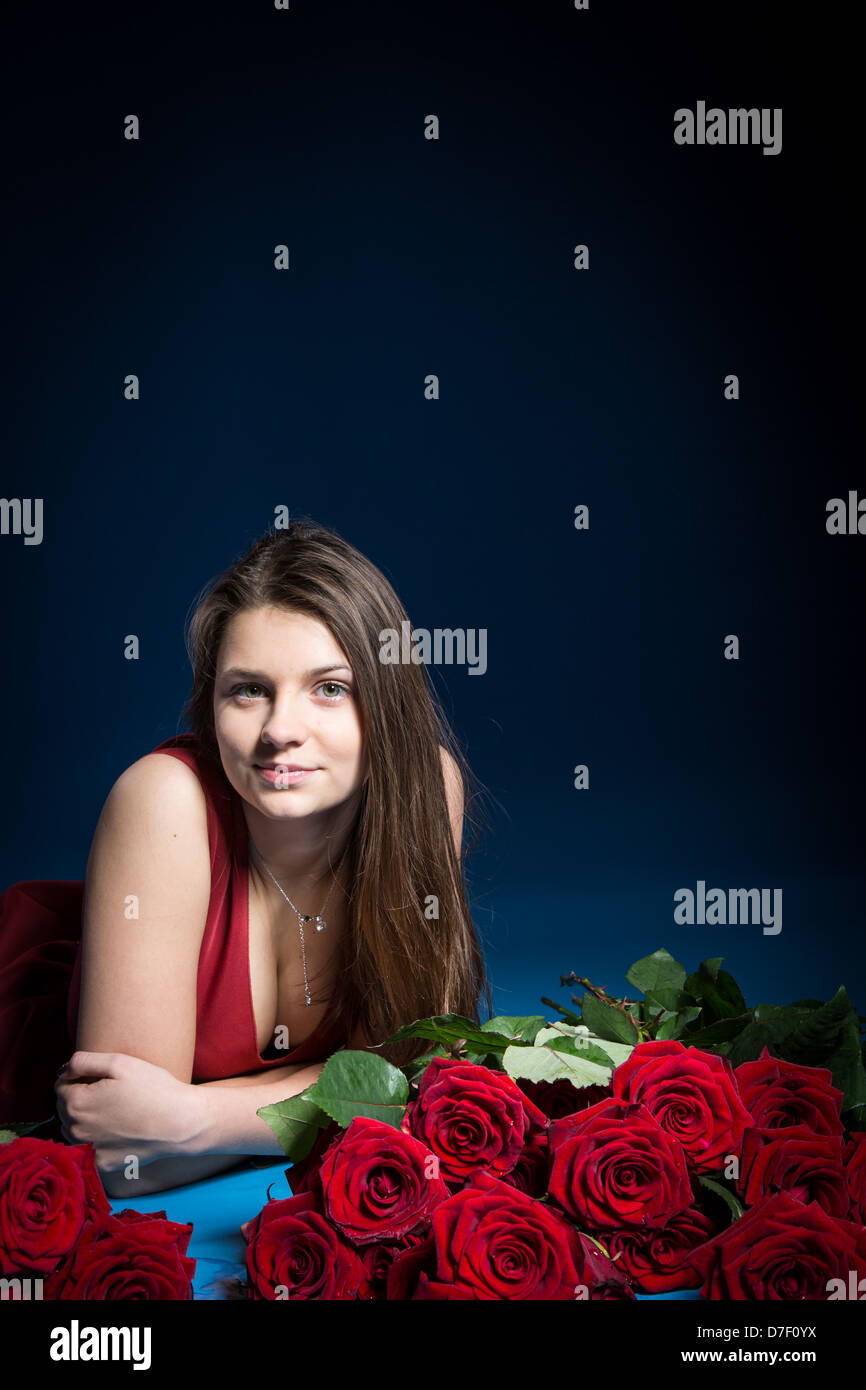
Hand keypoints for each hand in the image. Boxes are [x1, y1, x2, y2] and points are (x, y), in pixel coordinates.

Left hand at [54, 1051, 200, 1176]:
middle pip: (64, 1108)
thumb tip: (64, 1069)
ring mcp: (88, 1150)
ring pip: (73, 1129)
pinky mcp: (101, 1164)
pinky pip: (88, 1148)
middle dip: (78, 1097)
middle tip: (107, 1091)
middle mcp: (76, 1130)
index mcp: (76, 1103)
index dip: (76, 1077)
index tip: (97, 1076)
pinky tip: (116, 1129)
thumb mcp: (119, 1062)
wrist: (179, 1123)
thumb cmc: (153, 1088)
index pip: (59, 1086)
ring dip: (84, 1118)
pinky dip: (96, 1138)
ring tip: (112, 1109)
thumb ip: (84, 1061)